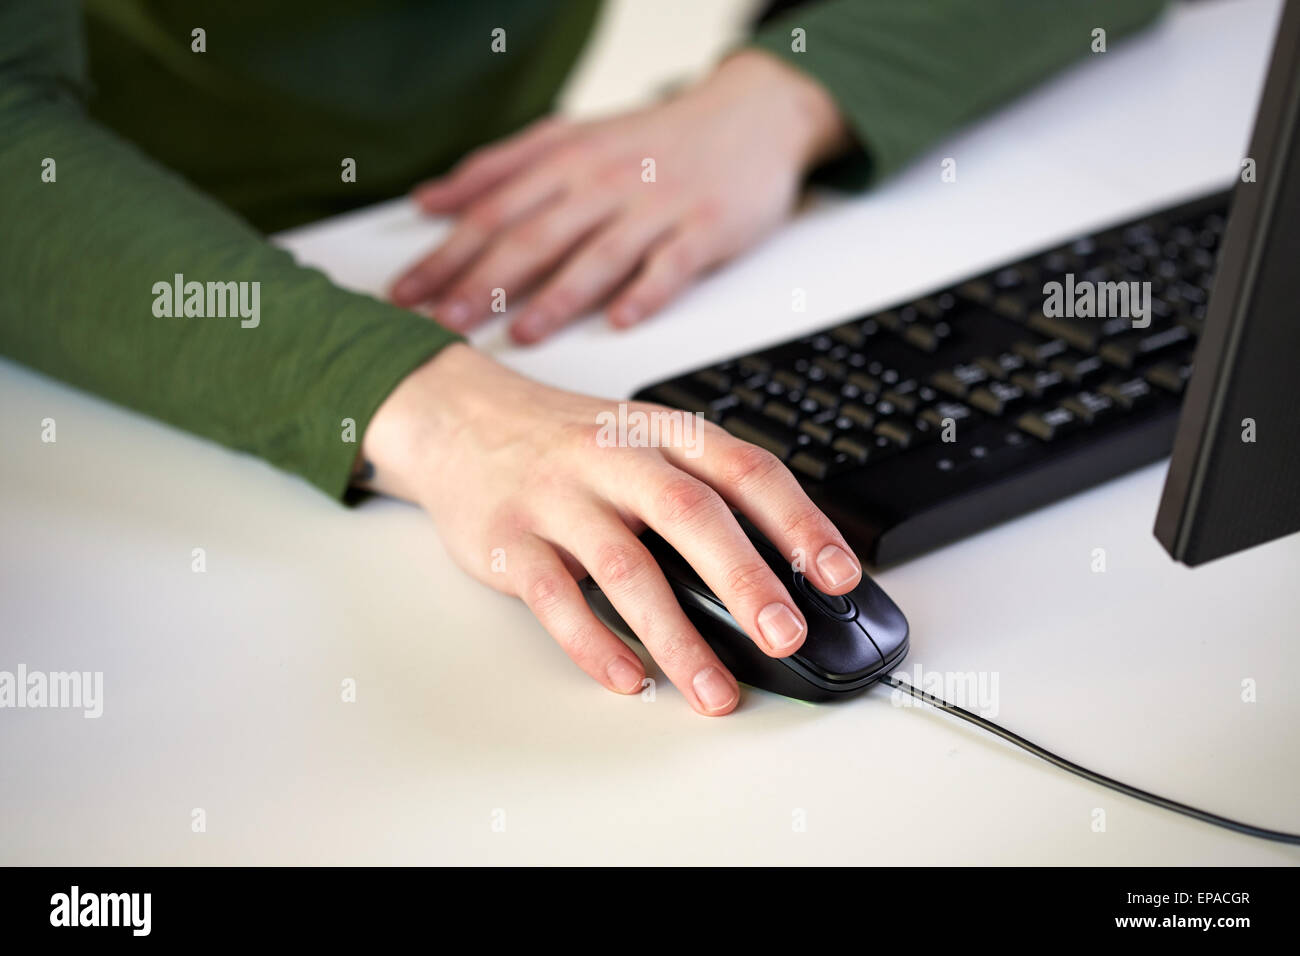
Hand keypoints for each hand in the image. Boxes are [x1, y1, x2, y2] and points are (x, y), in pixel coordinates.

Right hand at [359, 344, 863, 714]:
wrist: (462, 419)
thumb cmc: (569, 444)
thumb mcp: (643, 443)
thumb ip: (702, 494)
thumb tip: (781, 578)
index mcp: (662, 433)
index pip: (746, 470)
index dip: (800, 522)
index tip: (841, 575)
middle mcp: (614, 457)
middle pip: (689, 513)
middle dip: (745, 578)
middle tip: (786, 635)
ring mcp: (558, 497)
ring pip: (625, 567)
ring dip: (675, 636)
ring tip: (714, 690)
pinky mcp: (509, 539)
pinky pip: (555, 598)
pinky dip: (594, 644)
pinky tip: (629, 678)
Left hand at [390, 50, 847, 342]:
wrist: (749, 116)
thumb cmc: (651, 142)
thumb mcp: (570, 138)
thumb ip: (499, 168)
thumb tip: (431, 201)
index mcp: (566, 161)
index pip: (492, 211)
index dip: (445, 253)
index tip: (406, 292)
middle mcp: (604, 182)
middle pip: (534, 235)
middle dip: (483, 280)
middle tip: (443, 321)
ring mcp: (656, 207)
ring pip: (599, 254)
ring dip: (557, 296)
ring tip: (521, 332)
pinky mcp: (706, 228)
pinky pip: (673, 265)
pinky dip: (647, 292)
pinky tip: (623, 320)